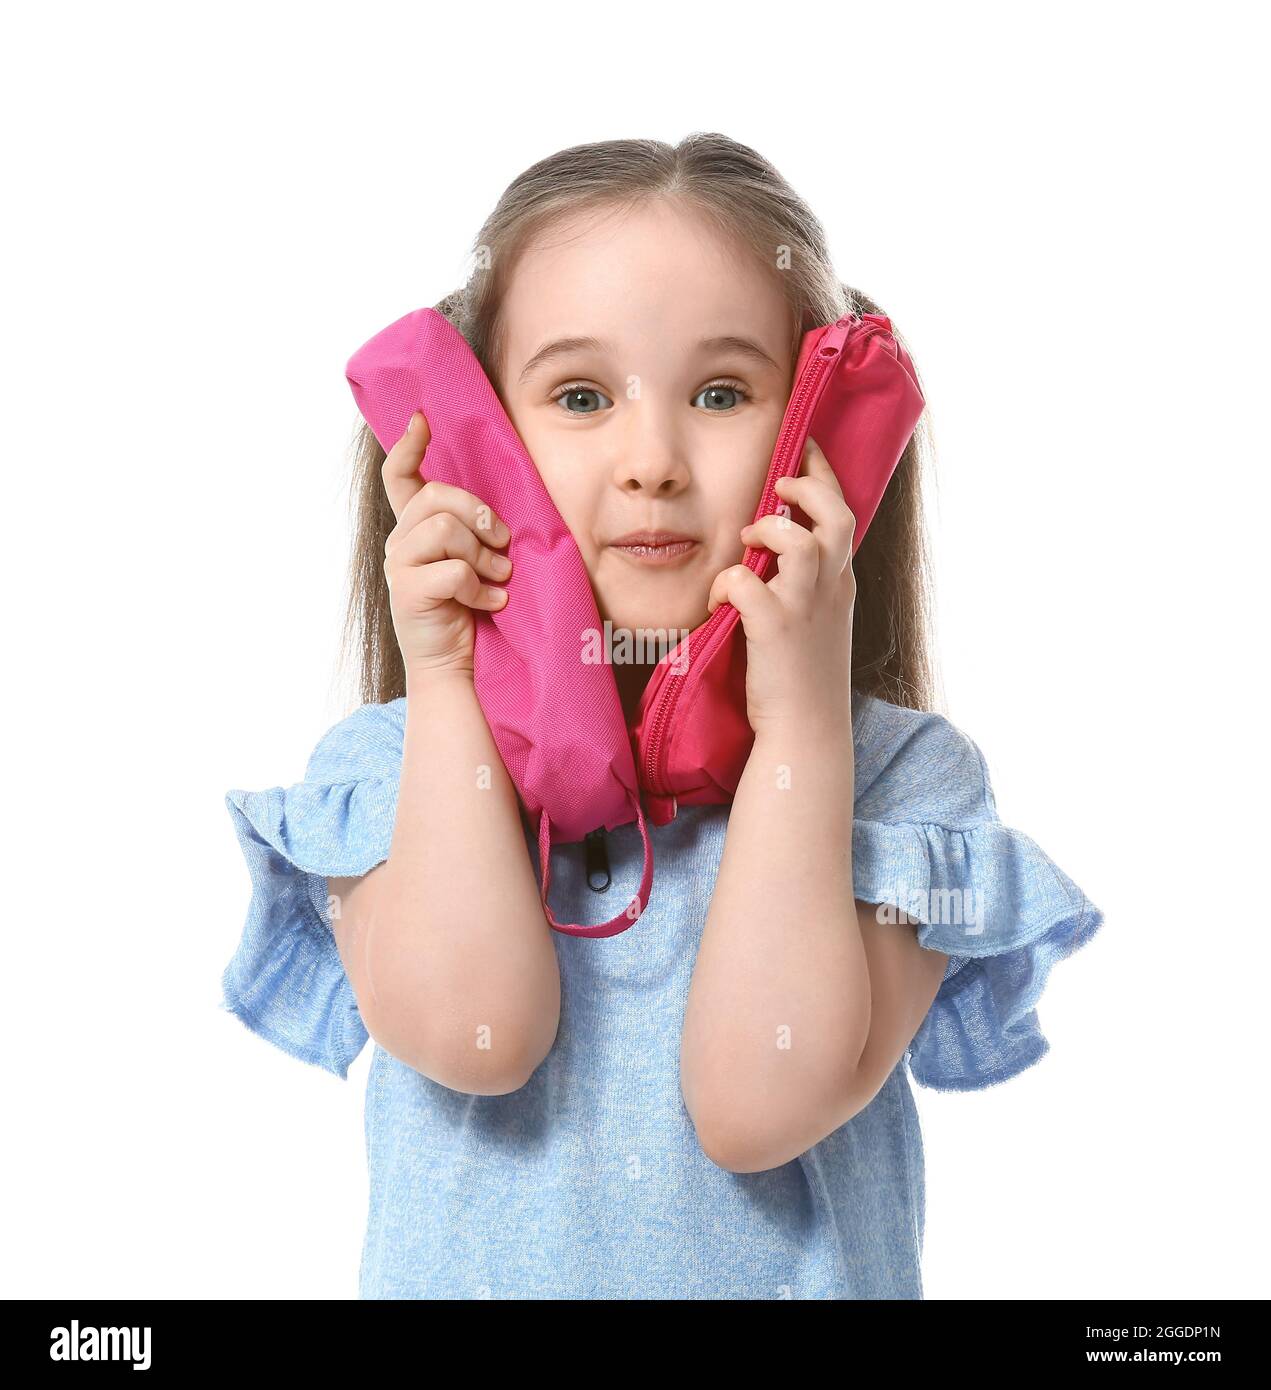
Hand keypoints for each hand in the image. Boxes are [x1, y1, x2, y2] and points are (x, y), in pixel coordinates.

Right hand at [381, 410, 512, 677]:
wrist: (450, 665)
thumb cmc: (466, 608)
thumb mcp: (469, 559)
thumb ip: (470, 528)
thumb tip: (494, 507)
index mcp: (413, 529)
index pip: (398, 477)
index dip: (407, 446)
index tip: (422, 420)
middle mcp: (399, 542)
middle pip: (438, 497)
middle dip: (480, 515)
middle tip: (503, 543)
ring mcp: (400, 567)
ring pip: (445, 529)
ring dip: (483, 554)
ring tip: (497, 577)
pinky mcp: (409, 593)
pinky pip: (455, 571)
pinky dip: (482, 589)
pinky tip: (491, 603)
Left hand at [705, 436, 855, 739]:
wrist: (806, 730)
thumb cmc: (804, 679)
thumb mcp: (820, 622)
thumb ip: (809, 585)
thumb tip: (774, 553)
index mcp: (841, 582)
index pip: (843, 512)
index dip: (823, 475)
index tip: (804, 449)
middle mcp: (831, 588)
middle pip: (834, 513)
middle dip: (806, 487)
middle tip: (778, 485)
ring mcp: (804, 607)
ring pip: (795, 540)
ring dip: (766, 530)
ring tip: (746, 540)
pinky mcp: (774, 628)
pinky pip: (744, 582)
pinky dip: (725, 584)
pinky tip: (719, 603)